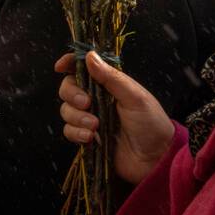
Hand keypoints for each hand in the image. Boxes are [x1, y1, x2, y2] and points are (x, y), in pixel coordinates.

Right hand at [55, 51, 174, 185]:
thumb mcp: (135, 97)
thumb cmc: (151, 124)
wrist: (154, 158)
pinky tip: (91, 138)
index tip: (60, 66)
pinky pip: (69, 131)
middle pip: (68, 88)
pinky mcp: (86, 137)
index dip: (70, 63)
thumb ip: (112, 78)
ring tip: (95, 126)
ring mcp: (90, 118)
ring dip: (77, 117)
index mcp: (109, 85)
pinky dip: (76, 133)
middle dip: (72, 94)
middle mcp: (96, 99)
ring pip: (66, 110)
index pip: (84, 69)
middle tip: (86, 103)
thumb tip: (89, 56)